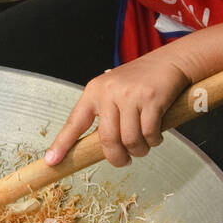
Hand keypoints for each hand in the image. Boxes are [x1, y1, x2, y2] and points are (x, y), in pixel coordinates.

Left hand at [45, 57, 191, 167]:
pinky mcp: (151, 99)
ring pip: (129, 140)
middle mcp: (108, 92)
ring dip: (139, 150)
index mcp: (94, 91)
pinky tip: (156, 136)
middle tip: (124, 161)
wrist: (172, 60)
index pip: (74, 122)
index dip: (62, 144)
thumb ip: (105, 114)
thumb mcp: (115, 90)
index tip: (51, 161)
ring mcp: (130, 95)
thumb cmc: (142, 81)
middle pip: (107, 139)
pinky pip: (149, 133)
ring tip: (144, 146)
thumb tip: (102, 147)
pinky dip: (154, 141)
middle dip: (117, 158)